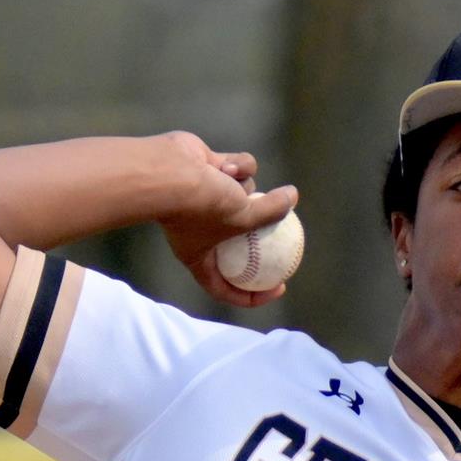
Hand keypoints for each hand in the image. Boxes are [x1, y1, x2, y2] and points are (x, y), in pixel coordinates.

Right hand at [148, 131, 298, 307]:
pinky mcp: (209, 169)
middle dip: (262, 232)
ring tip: (229, 179)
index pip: (225, 288)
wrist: (166, 169)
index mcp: (200, 256)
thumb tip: (293, 198)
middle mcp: (201, 229)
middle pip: (240, 240)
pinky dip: (236, 166)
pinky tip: (222, 164)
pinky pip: (238, 168)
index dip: (252, 296)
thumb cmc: (200, 204)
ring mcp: (205, 197)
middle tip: (288, 232)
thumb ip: (273, 211)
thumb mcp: (244, 217)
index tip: (280, 287)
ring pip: (246, 192)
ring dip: (244, 185)